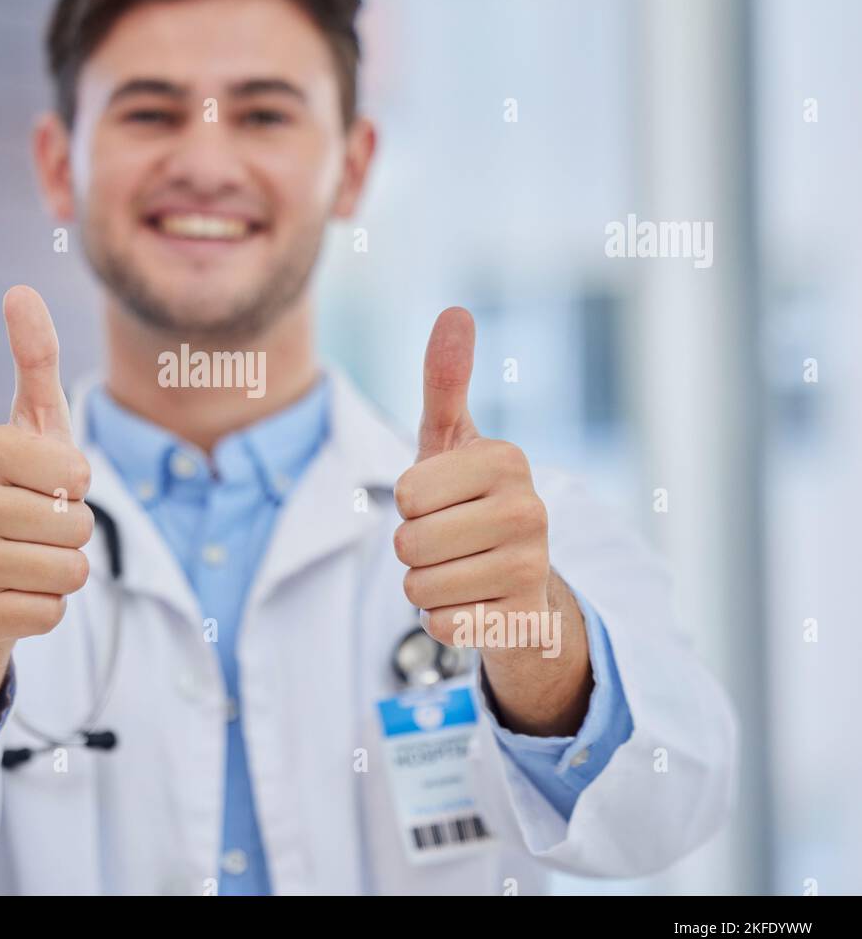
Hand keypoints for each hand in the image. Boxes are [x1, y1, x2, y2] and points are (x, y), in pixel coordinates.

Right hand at [0, 286, 91, 727]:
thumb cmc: (19, 485)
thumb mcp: (33, 422)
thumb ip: (34, 357)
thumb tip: (21, 290)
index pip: (79, 473)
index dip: (76, 483)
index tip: (43, 483)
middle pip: (77, 524)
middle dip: (72, 529)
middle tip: (34, 525)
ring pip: (70, 572)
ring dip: (64, 569)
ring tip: (28, 556)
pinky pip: (53, 614)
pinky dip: (47, 607)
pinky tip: (14, 593)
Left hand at [392, 307, 590, 735]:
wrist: (522, 587)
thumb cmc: (470, 503)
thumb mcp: (453, 443)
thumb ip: (446, 382)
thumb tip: (455, 311)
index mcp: (508, 460)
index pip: (406, 492)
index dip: (410, 503)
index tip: (443, 502)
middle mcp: (530, 510)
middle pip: (408, 542)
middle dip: (413, 550)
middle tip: (450, 543)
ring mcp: (532, 569)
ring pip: (418, 588)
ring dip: (426, 587)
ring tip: (461, 572)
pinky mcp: (524, 622)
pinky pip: (441, 627)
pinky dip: (445, 622)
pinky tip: (475, 607)